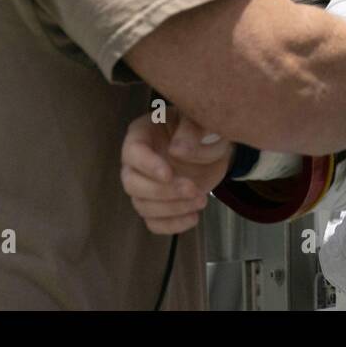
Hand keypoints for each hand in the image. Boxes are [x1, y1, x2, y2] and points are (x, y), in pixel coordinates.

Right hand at [120, 106, 232, 234]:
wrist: (212, 146)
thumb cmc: (201, 128)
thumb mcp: (200, 121)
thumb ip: (191, 131)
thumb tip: (177, 150)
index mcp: (142, 134)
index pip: (133, 152)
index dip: (148, 166)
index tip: (169, 174)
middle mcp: (136, 162)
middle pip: (133, 184)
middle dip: (163, 191)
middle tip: (193, 189)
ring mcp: (144, 185)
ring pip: (143, 206)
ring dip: (172, 208)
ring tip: (201, 200)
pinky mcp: (157, 204)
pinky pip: (154, 222)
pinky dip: (172, 225)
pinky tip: (193, 217)